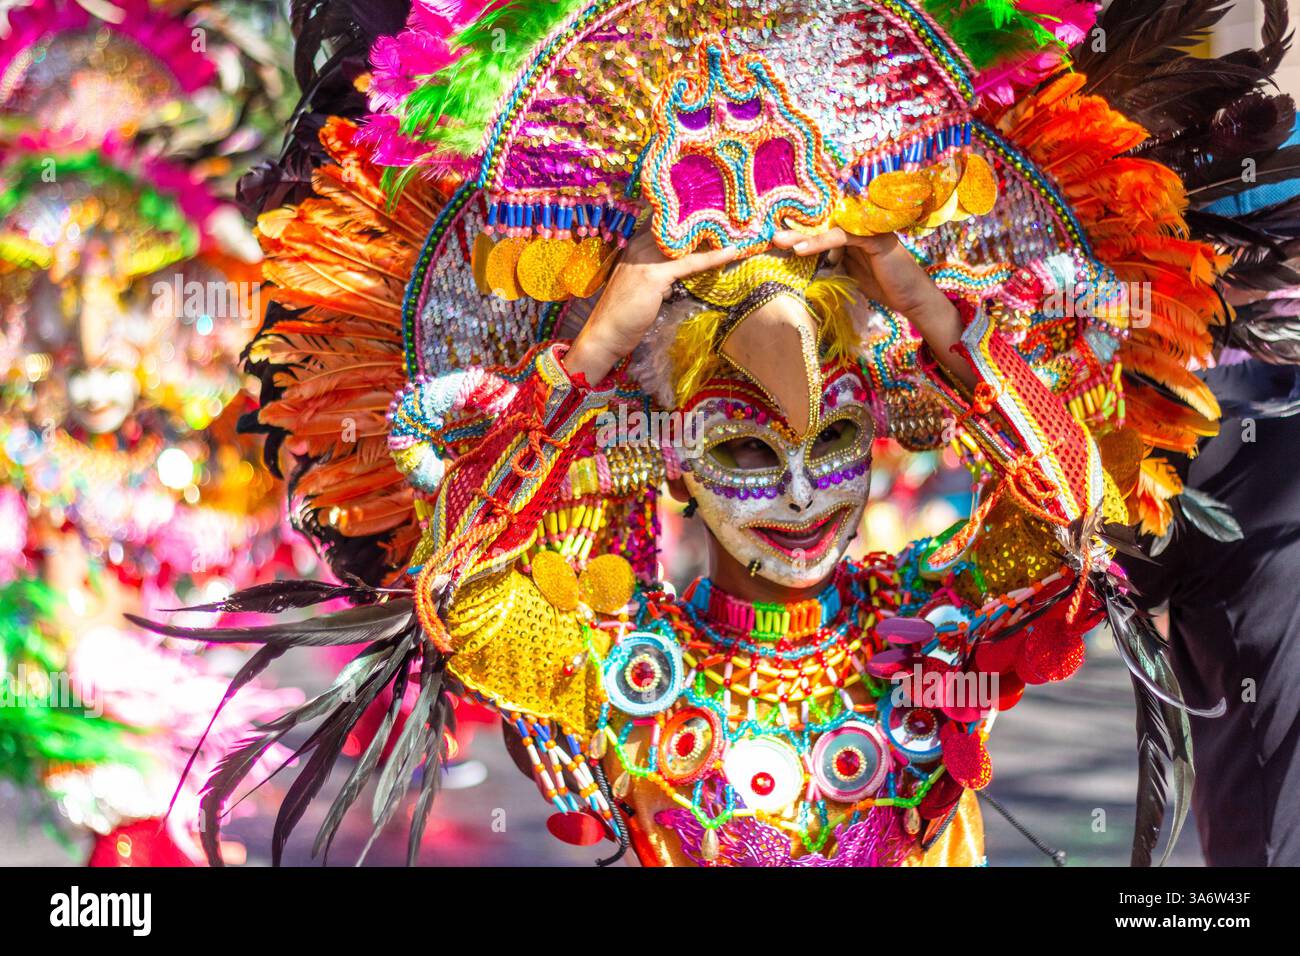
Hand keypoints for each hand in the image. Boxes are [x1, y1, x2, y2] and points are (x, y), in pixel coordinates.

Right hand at [565, 230, 737, 384]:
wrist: (605, 334)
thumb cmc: (624, 315)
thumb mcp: (643, 287)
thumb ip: (660, 274)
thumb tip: (682, 274)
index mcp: (635, 245)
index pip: (666, 224)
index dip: (689, 219)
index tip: (714, 214)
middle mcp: (639, 245)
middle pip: (678, 228)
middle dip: (706, 223)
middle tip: (734, 219)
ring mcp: (645, 259)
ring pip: (686, 242)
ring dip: (714, 237)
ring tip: (738, 230)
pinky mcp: (654, 275)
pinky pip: (691, 263)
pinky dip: (713, 257)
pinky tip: (732, 252)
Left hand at [771, 228, 973, 387]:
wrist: (912, 298)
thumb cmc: (883, 286)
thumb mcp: (849, 273)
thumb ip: (832, 262)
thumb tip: (805, 260)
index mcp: (852, 233)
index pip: (821, 229)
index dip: (799, 232)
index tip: (775, 239)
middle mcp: (860, 227)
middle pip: (823, 226)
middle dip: (796, 230)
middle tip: (771, 236)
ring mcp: (868, 229)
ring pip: (830, 228)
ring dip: (803, 235)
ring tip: (781, 242)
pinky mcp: (875, 238)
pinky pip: (843, 236)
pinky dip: (821, 242)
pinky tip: (802, 250)